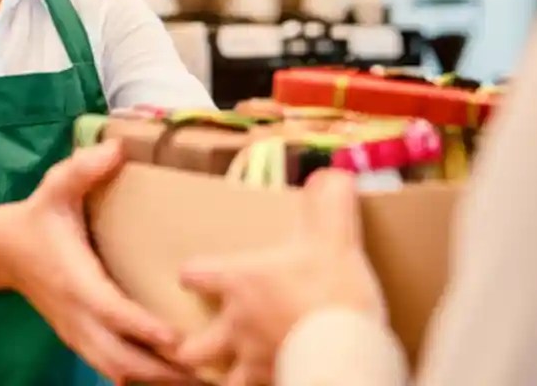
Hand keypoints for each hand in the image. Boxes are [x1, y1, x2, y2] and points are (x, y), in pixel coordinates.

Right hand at [3, 141, 193, 384]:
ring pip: (118, 370)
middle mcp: (77, 315)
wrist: (1, 252)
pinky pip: (114, 369)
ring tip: (203, 380)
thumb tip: (116, 147)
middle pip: (119, 357)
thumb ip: (83, 168)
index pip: (109, 310)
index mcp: (73, 279)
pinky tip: (178, 377)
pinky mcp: (83, 341)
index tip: (175, 338)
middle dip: (161, 368)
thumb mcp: (55, 187)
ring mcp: (78, 333)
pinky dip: (144, 378)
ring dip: (158, 378)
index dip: (141, 326)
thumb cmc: (37, 217)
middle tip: (207, 370)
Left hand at [176, 170, 386, 384]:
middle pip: (195, 347)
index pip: (196, 274)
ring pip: (225, 382)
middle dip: (189, 348)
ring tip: (230, 376)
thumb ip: (329, 200)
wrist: (347, 352)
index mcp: (241, 284)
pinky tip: (277, 378)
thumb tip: (331, 172)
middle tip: (190, 346)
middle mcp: (238, 328)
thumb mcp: (333, 235)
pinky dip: (267, 384)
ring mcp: (256, 364)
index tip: (192, 273)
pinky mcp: (280, 384)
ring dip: (225, 378)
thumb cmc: (330, 292)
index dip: (194, 273)